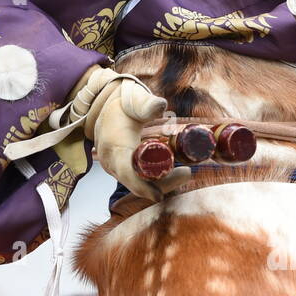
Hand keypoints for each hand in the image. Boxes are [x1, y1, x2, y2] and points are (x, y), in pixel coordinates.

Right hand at [70, 66, 185, 201]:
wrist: (108, 107)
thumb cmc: (125, 103)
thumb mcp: (136, 99)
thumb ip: (147, 104)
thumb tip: (160, 106)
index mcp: (114, 144)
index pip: (126, 171)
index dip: (141, 185)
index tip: (158, 196)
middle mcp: (112, 161)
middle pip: (136, 183)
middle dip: (162, 183)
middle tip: (187, 173)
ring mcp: (115, 168)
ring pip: (139, 184)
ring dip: (162, 182)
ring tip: (185, 172)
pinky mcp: (121, 170)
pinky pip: (139, 180)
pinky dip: (156, 180)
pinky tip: (175, 173)